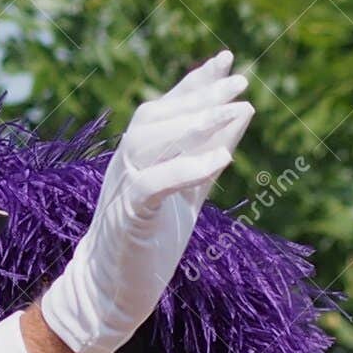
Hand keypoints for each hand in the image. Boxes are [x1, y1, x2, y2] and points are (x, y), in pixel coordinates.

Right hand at [39, 50, 251, 352]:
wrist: (109, 292)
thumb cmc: (147, 243)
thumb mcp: (188, 191)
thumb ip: (210, 151)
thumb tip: (244, 111)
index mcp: (138, 158)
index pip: (164, 108)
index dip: (193, 82)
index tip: (226, 59)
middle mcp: (125, 165)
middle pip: (155, 117)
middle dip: (198, 96)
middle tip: (239, 82)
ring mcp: (122, 190)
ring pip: (149, 142)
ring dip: (194, 124)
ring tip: (234, 109)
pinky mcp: (126, 219)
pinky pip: (152, 185)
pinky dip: (185, 169)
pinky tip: (220, 158)